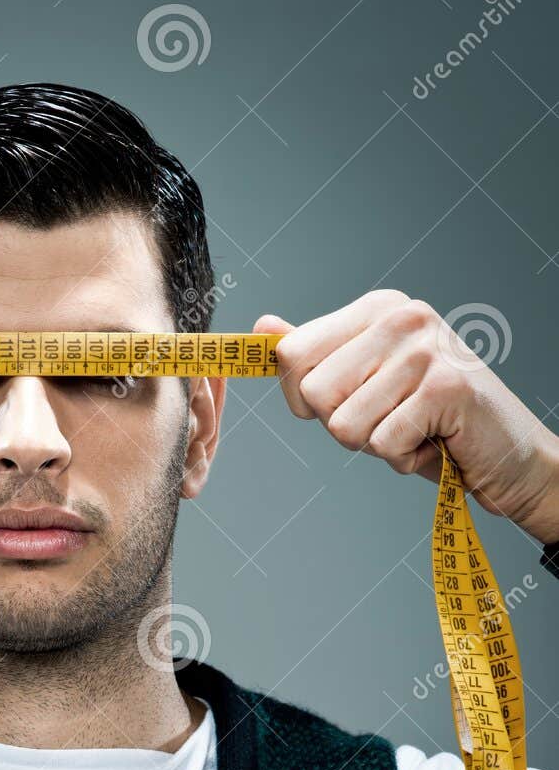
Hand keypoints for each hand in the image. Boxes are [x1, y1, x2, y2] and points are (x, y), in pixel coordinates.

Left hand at [253, 291, 558, 544]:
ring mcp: (425, 350)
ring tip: (414, 430)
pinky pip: (382, 444)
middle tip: (389, 420)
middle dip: (343, 426)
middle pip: (313, 392)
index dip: (307, 399)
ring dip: (377, 446)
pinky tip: (434, 442)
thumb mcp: (367, 385)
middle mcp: (402, 317)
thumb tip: (263, 328)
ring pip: (344, 424)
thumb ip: (317, 355)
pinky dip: (405, 459)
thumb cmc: (432, 424)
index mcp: (377, 309)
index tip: (350, 402)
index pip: (292, 354)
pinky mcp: (446, 388)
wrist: (507, 457)